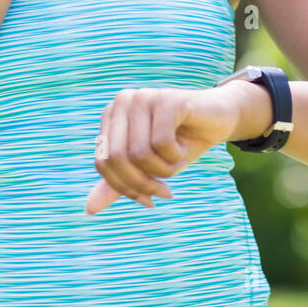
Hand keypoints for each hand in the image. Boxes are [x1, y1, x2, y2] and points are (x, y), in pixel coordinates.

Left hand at [84, 85, 241, 214]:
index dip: (125, 188)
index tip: (149, 200)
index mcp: (112, 114)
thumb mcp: (147, 167)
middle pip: (118, 158)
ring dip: (164, 170)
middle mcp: (123, 101)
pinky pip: (162, 143)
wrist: (218, 118)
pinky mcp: (167, 99)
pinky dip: (176, 156)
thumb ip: (118, 183)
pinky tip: (184, 147)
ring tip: (177, 162)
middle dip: (143, 184)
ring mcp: (144, 97)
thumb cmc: (179, 142)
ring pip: (140, 154)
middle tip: (165, 193)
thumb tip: (89, 209)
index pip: (102, 161)